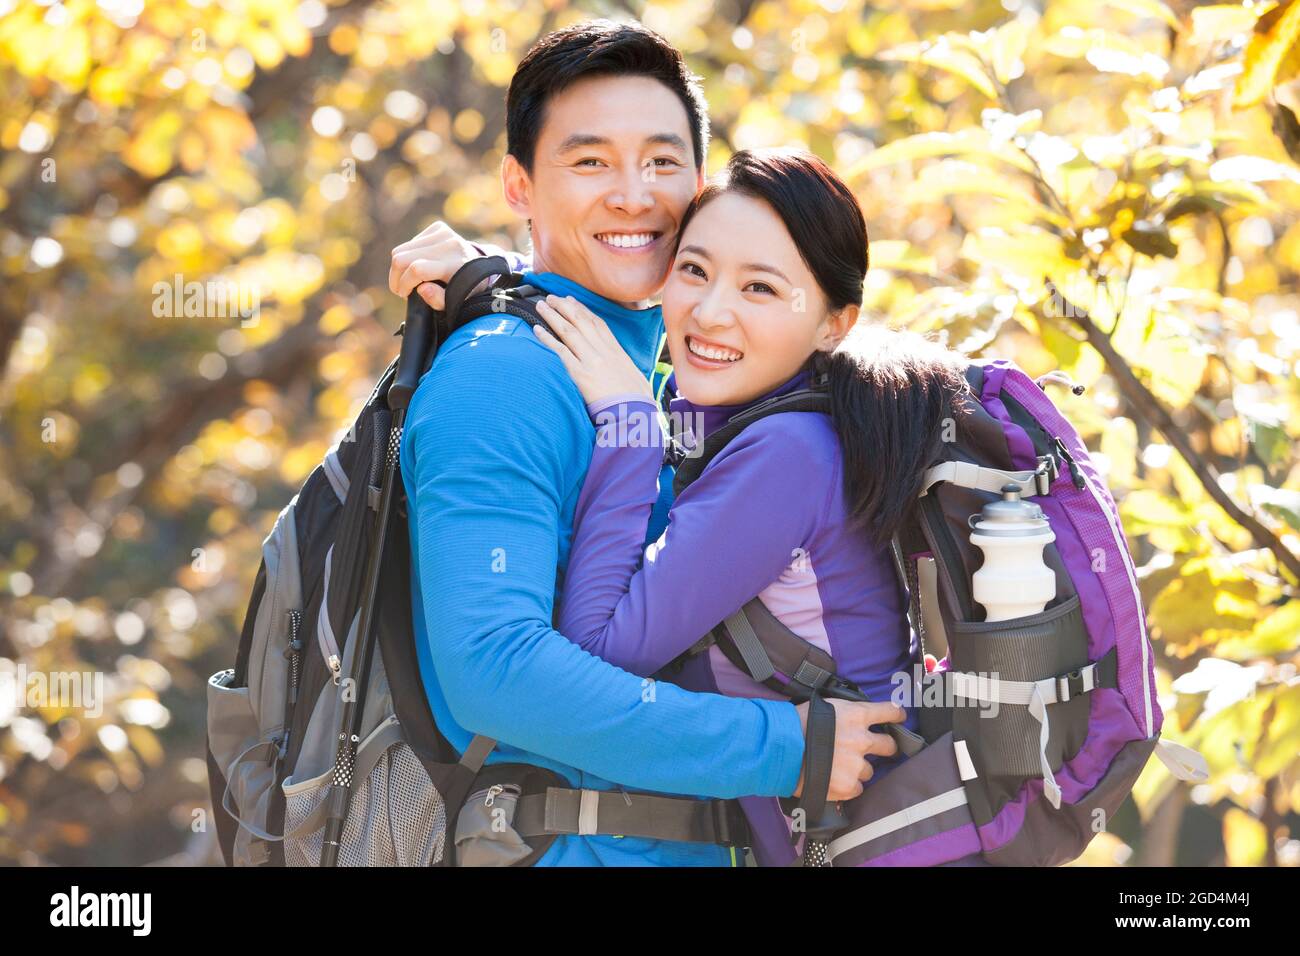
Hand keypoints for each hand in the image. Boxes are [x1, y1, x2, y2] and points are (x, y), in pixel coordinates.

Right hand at [389, 220, 481, 309]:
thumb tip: (422, 288)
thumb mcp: (456, 301)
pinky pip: (409, 243)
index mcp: (456, 265)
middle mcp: (450, 245)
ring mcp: (444, 233)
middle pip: (402, 258)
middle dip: (396, 278)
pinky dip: (408, 257)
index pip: (417, 269)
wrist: (481, 267)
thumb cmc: (466, 288)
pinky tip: (418, 265)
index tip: (404, 294)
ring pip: (401, 250)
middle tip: (402, 290)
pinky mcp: (438, 227)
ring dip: (399, 268)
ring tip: (409, 279)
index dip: (404, 283)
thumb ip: (439, 299)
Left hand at [532, 295, 652, 405]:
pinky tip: (537, 329)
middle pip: (581, 321)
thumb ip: (623, 369)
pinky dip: (547, 338)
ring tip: (541, 305)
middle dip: (565, 306)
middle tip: (552, 297)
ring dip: (553, 315)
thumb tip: (619, 370)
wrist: (635, 414)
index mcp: (617, 352)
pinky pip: (560, 352)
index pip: (598, 324)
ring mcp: (591, 361)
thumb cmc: (638, 402)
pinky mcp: (580, 375)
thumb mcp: (636, 378)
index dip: (583, 310)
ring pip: (569, 331)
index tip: (572, 300)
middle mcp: (604, 352)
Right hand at [791, 699, 903, 801]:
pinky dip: (848, 785)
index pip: (888, 712)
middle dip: (887, 747)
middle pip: (889, 745)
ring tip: (838, 767)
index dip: (896, 715)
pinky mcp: (848, 786)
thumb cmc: (795, 724)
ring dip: (858, 769)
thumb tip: (855, 719)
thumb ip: (845, 714)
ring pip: (869, 771)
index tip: (898, 717)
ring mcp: (856, 765)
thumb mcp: (823, 707)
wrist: (779, 749)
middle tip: (880, 749)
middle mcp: (861, 740)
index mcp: (856, 715)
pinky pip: (857, 788)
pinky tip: (833, 779)